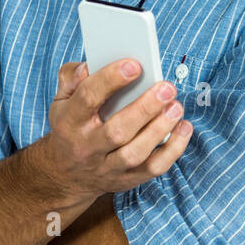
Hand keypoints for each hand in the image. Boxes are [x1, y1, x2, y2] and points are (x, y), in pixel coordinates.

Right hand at [32, 59, 192, 204]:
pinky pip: (153, 168)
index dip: (111, 79)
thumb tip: (89, 65)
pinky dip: (173, 150)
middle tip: (166, 87)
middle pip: (116, 131)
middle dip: (145, 108)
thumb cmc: (70, 128)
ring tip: (176, 107)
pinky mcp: (127, 179)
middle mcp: (87, 147)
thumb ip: (71, 78)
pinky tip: (183, 128)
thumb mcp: (61, 101)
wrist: (65, 175)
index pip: (88, 98)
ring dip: (160, 129)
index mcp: (69, 122)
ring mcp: (107, 167)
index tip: (134, 64)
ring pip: (135, 153)